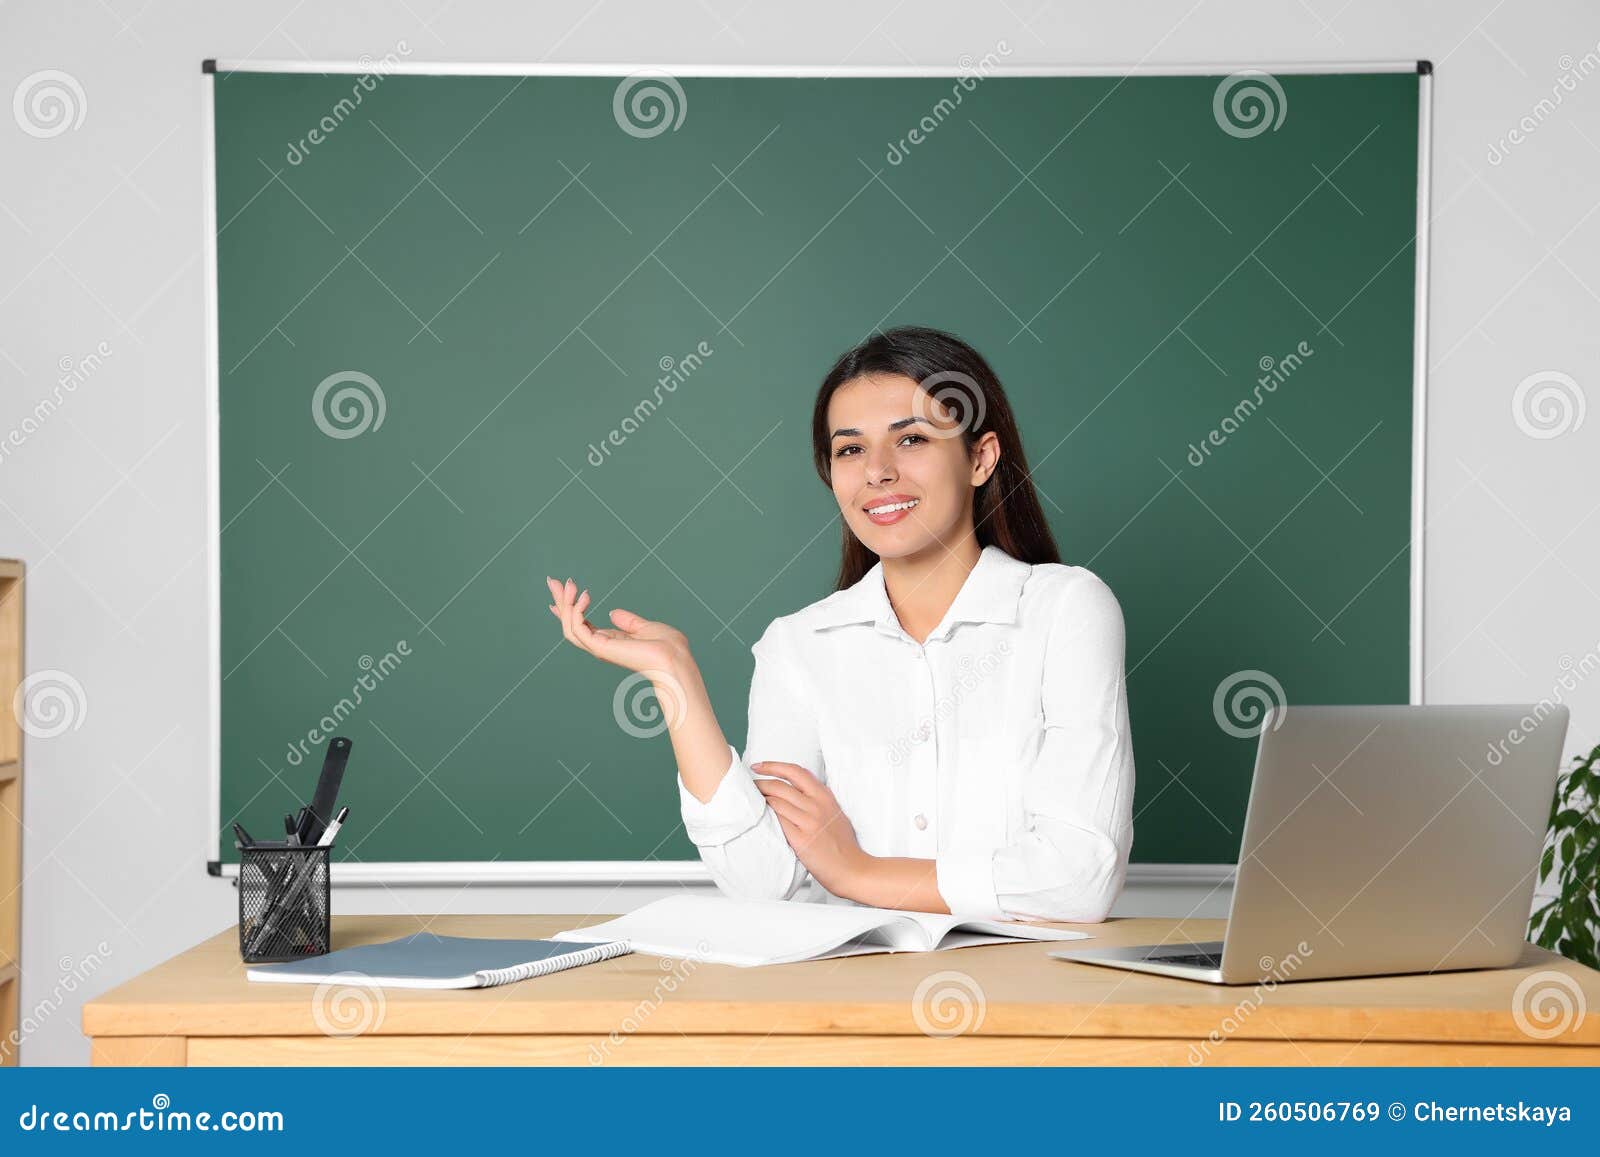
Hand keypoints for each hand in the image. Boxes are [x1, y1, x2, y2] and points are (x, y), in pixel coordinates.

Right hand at [545, 576, 691, 677]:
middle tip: (553, 581)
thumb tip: (613, 612)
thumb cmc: (667, 647)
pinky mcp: (600, 648)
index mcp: (610, 642)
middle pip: (571, 624)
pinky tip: (584, 595)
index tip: (559, 593)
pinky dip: (576, 610)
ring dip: (565, 603)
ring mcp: (599, 648)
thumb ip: (628, 621)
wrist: (674, 659)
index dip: (569, 610)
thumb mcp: (645, 627)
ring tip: (569, 584)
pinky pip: (578, 628)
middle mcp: (601, 646)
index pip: (582, 626)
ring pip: (569, 627)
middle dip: (561, 602)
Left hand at [753, 761, 868, 895]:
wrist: (852, 869)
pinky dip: (766, 818)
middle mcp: (816, 805)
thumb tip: (796, 793)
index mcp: (825, 796)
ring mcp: (809, 822)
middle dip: (760, 783)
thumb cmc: (843, 845)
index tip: (758, 766)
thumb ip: (817, 801)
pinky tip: (759, 819)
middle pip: (780, 786)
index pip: (796, 771)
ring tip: (750, 802)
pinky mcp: (801, 839)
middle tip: (748, 787)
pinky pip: (778, 822)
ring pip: (776, 802)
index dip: (773, 766)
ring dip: (759, 800)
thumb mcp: (834, 814)